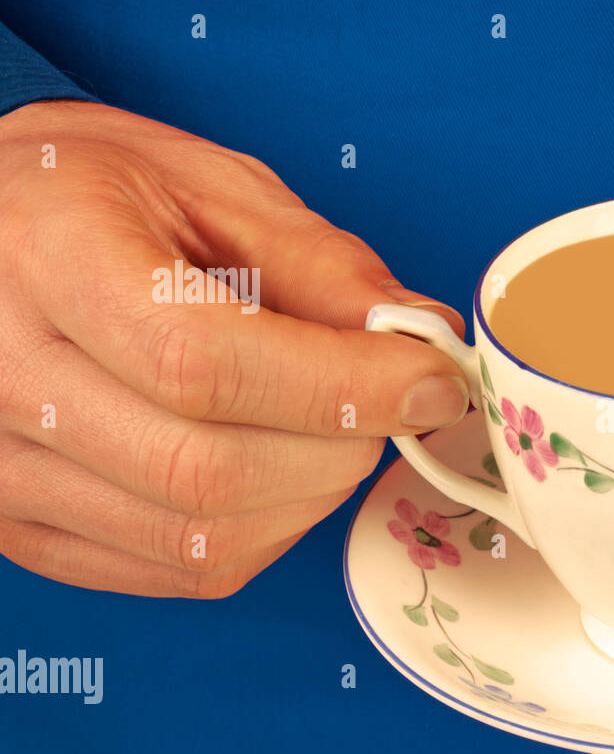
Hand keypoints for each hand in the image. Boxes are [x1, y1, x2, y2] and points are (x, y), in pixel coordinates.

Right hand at [0, 100, 467, 595]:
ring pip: (204, 538)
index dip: (343, 387)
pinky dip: (267, 529)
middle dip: (343, 446)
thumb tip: (420, 336)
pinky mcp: (23, 528)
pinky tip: (280, 467)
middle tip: (391, 400)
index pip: (206, 364)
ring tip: (332, 426)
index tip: (432, 380)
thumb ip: (317, 262)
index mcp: (45, 258)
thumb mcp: (204, 184)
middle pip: (210, 471)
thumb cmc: (84, 195)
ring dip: (312, 494)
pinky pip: (181, 569)